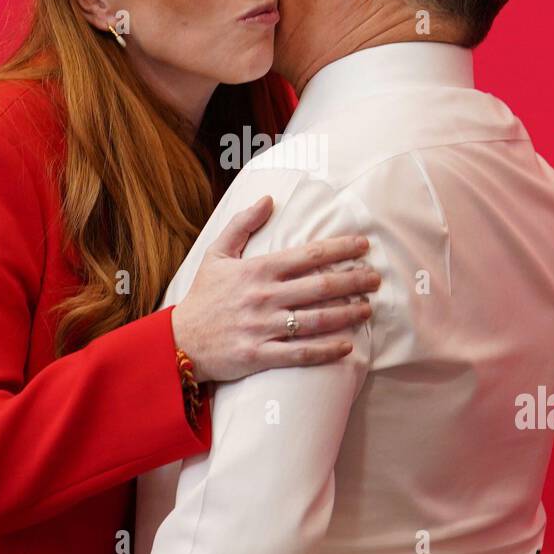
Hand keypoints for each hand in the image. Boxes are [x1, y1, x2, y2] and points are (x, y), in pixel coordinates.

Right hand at [171, 196, 381, 383]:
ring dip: (347, 314)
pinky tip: (348, 346)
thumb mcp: (216, 254)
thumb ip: (242, 224)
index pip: (308, 255)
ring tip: (368, 309)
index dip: (340, 248)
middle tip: (376, 279)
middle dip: (353, 281)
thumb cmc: (202, 297)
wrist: (178, 342)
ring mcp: (263, 327)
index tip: (364, 246)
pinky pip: (301, 353)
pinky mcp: (260, 355)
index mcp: (258, 270)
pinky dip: (327, 350)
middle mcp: (264, 297)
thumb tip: (268, 199)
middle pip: (320, 286)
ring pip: (316, 320)